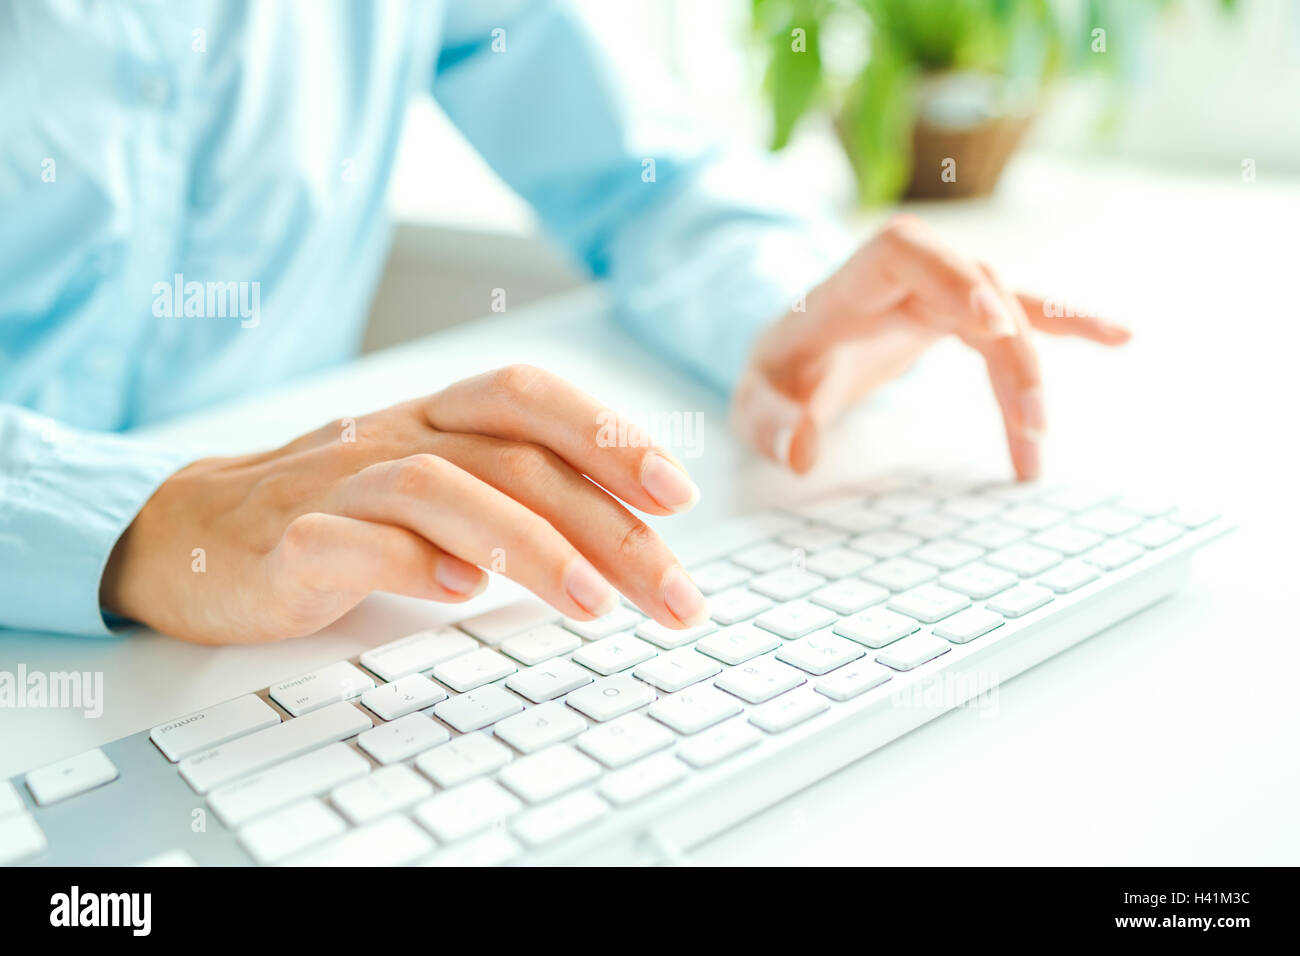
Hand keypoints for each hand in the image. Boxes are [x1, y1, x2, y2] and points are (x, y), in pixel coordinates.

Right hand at [101, 365, 707, 643]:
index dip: (609, 437)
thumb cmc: (343, 508)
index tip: (678, 497)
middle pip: (514, 460)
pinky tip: (458, 593)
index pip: (533, 398)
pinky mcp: (285, 540)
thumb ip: (517, 492)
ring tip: (592, 605)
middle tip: (672, 594)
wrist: (195, 528)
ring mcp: (337, 484)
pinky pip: (347, 542)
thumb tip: (629, 536)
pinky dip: (408, 564)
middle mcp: (396, 436)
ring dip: (528, 547)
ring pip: (440, 491)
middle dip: (608, 527)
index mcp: (438, 416)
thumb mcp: (437, 481)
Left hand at [733, 215, 1130, 478]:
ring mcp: (935, 292)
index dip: (953, 277)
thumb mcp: (753, 402)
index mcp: (847, 285)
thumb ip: (770, 423)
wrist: (788, 355)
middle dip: (1009, 353)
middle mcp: (900, 277)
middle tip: (1030, 424)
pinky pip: (1015, 317)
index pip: (903, 252)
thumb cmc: (774, 372)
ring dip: (1030, 370)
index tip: (992, 327)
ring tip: (1039, 439)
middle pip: (973, 288)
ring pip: (1003, 310)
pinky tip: (1118, 336)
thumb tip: (799, 454)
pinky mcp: (958, 316)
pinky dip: (1062, 327)